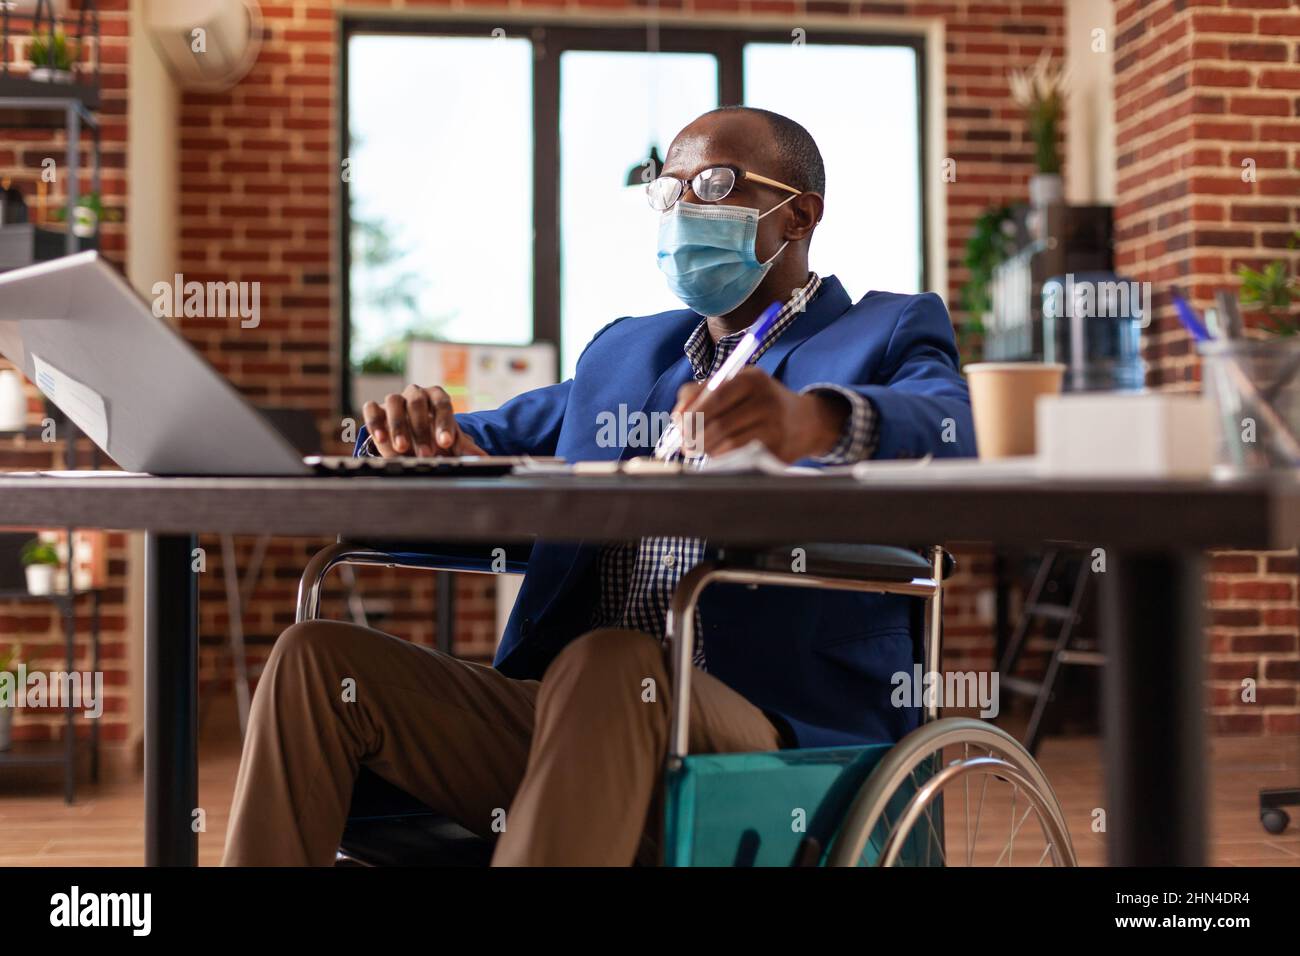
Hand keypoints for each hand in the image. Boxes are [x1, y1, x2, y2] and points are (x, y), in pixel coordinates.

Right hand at [362, 384, 485, 457]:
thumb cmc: (435, 435)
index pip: (442, 403)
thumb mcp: (451, 441)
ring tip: (402, 448)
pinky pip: (372, 408)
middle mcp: (416, 393)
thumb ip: (466, 448)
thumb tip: (485, 459)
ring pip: (393, 401)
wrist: (413, 438)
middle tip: (426, 453)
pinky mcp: (377, 408)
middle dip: (421, 428)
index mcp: (437, 397)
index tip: (446, 443)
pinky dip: (375, 422)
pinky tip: (381, 439)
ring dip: (398, 425)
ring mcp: (395, 399)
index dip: (444, 422)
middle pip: (416, 401)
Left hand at [671, 367, 847, 462]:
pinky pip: (739, 453)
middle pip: (719, 421)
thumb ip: (701, 393)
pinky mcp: (777, 447)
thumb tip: (677, 415)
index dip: (691, 412)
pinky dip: (721, 456)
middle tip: (684, 443)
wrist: (804, 422)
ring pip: (727, 440)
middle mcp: (765, 399)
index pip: (714, 395)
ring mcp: (774, 424)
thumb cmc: (758, 403)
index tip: (677, 424)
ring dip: (705, 448)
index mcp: (751, 378)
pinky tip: (716, 454)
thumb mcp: (735, 386)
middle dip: (694, 435)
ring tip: (697, 449)